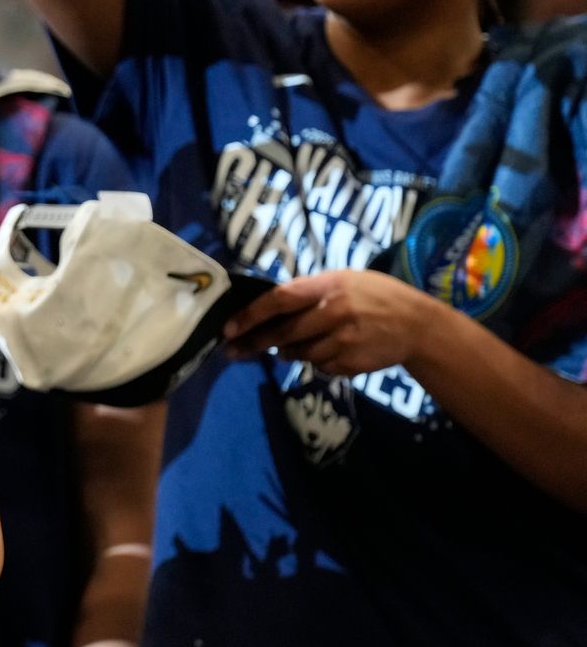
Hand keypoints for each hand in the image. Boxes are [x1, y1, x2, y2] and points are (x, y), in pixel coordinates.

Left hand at [222, 269, 432, 377]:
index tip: (228, 328)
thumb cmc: (374, 296)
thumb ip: (308, 292)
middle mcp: (335, 313)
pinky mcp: (351, 364)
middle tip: (232, 351)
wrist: (418, 324)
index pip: (280, 300)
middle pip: (283, 334)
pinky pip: (320, 366)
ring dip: (290, 351)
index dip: (251, 316)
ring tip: (299, 342)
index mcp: (329, 287)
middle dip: (253, 344)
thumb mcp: (344, 280)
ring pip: (299, 354)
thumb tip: (266, 307)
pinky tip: (333, 349)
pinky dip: (317, 360)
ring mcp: (344, 342)